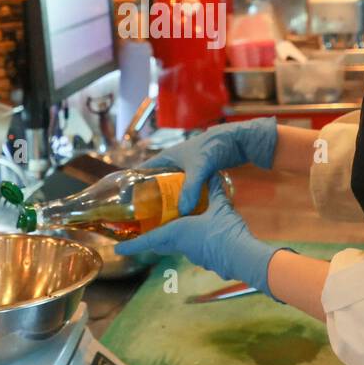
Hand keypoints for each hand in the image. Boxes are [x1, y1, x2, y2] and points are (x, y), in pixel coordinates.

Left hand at [114, 177, 287, 297]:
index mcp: (177, 232)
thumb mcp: (219, 205)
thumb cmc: (225, 230)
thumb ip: (213, 189)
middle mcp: (181, 246)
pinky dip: (189, 241)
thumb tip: (213, 175)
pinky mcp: (206, 260)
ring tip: (172, 226)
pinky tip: (199, 233)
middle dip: (151, 239)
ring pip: (176, 247)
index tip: (117, 248)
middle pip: (160, 244)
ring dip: (172, 239)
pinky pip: (192, 249)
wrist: (243, 256)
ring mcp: (194, 256)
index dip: (131, 245)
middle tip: (143, 231)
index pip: (148, 240)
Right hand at [139, 117, 277, 215]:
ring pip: (171, 192)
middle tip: (146, 221)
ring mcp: (185, 173)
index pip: (142, 173)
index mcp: (166, 159)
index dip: (133, 187)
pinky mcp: (198, 179)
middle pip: (156, 186)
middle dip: (151, 202)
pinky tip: (184, 218)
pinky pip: (185, 193)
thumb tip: (184, 211)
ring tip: (163, 223)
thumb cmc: (214, 147)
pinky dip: (183, 203)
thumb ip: (192, 188)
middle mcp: (173, 166)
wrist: (236, 141)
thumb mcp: (200, 167)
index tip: (127, 205)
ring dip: (169, 204)